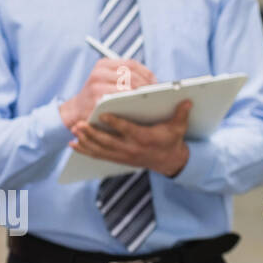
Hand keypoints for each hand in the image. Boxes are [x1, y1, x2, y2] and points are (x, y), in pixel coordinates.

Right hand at [60, 58, 154, 129]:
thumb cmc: (100, 95)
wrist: (77, 110)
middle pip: (129, 75)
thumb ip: (127, 76)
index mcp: (103, 64)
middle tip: (157, 94)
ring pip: (125, 87)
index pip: (130, 64)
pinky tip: (138, 107)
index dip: (146, 73)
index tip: (155, 82)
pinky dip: (130, 103)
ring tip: (150, 100)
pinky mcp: (95, 100)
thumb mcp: (110, 80)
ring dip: (140, 94)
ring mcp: (95, 86)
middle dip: (145, 85)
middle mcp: (98, 72)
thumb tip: (155, 82)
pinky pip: (118, 100)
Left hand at [70, 100, 191, 176]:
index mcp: (144, 138)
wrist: (169, 161)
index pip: (127, 130)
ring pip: (100, 150)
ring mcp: (123, 155)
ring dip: (86, 141)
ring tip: (75, 131)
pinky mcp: (118, 158)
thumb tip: (187, 101)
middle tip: (79, 124)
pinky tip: (74, 144)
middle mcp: (131, 149)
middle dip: (92, 134)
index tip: (103, 114)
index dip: (115, 123)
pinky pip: (98, 155)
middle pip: (108, 142)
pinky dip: (85, 150)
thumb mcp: (179, 127)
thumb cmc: (171, 140)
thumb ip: (181, 114)